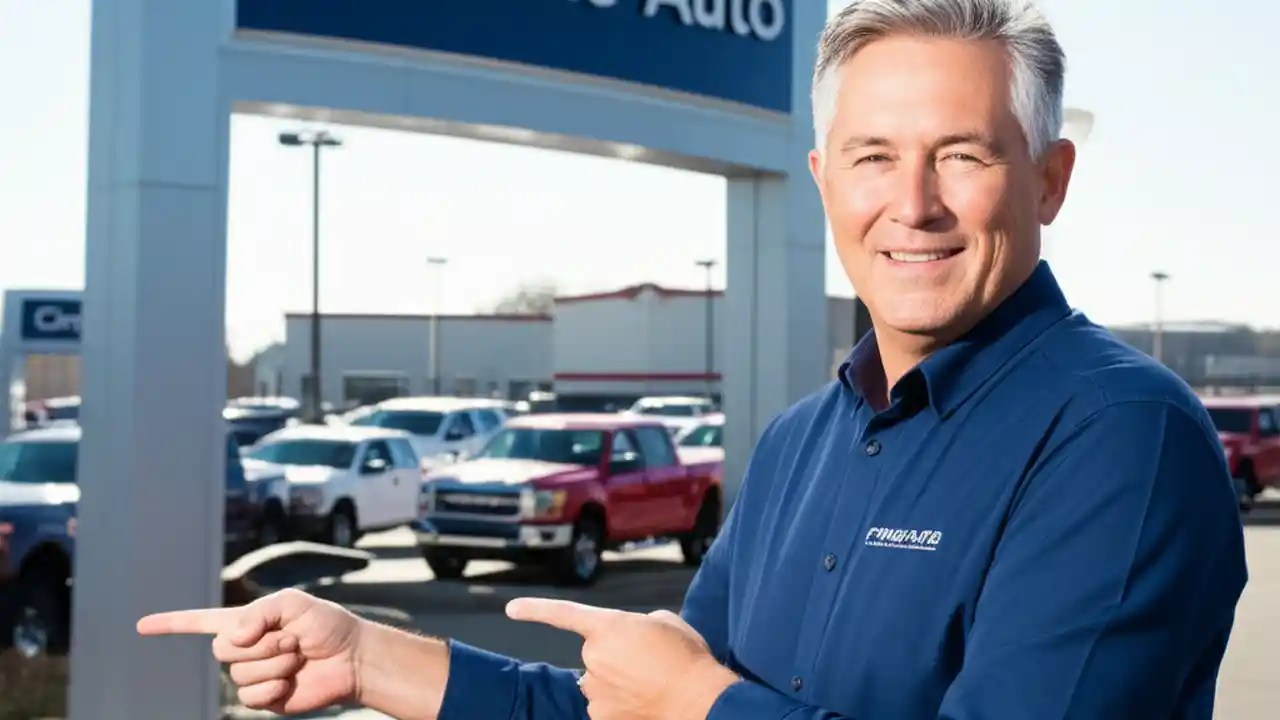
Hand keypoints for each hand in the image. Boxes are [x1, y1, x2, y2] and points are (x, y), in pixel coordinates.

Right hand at [137, 588, 362, 713]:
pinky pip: (250, 696)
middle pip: (221, 650)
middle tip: (291, 638)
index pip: (200, 622)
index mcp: (247, 623)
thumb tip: (232, 639)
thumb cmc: (326, 625)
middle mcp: (244, 649)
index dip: (171, 624)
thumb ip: (258, 612)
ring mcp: (253, 674)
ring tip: (297, 655)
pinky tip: (291, 679)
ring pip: (238, 673)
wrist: (351, 657)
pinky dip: (273, 685)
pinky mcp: (264, 698)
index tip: (141, 625)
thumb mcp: (293, 603)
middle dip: (261, 643)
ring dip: (273, 662)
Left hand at [507, 598, 738, 719]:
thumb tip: (633, 635)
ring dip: (616, 683)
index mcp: (609, 627)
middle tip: (647, 663)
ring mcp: (595, 691)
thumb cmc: (687, 658)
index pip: (564, 615)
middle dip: (613, 658)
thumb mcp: (665, 622)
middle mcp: (594, 658)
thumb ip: (638, 624)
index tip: (511, 609)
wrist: (699, 700)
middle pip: (595, 655)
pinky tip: (643, 703)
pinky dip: (620, 706)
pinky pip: (605, 707)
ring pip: (599, 684)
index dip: (536, 610)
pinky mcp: (601, 718)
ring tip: (649, 684)